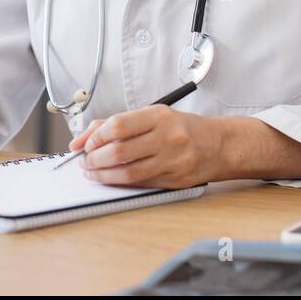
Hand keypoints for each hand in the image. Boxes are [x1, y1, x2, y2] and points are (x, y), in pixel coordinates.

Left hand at [67, 105, 224, 188]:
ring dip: (103, 175)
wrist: (218, 145)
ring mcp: (173, 161)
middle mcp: (167, 137)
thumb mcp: (153, 116)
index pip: (118, 126)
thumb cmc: (182, 128)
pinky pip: (141, 184)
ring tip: (93, 172)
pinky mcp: (175, 180)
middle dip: (94, 160)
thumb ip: (117, 124)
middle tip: (85, 162)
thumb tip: (82, 139)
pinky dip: (120, 182)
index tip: (86, 144)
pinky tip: (112, 178)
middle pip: (119, 152)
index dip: (96, 137)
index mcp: (159, 116)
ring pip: (128, 173)